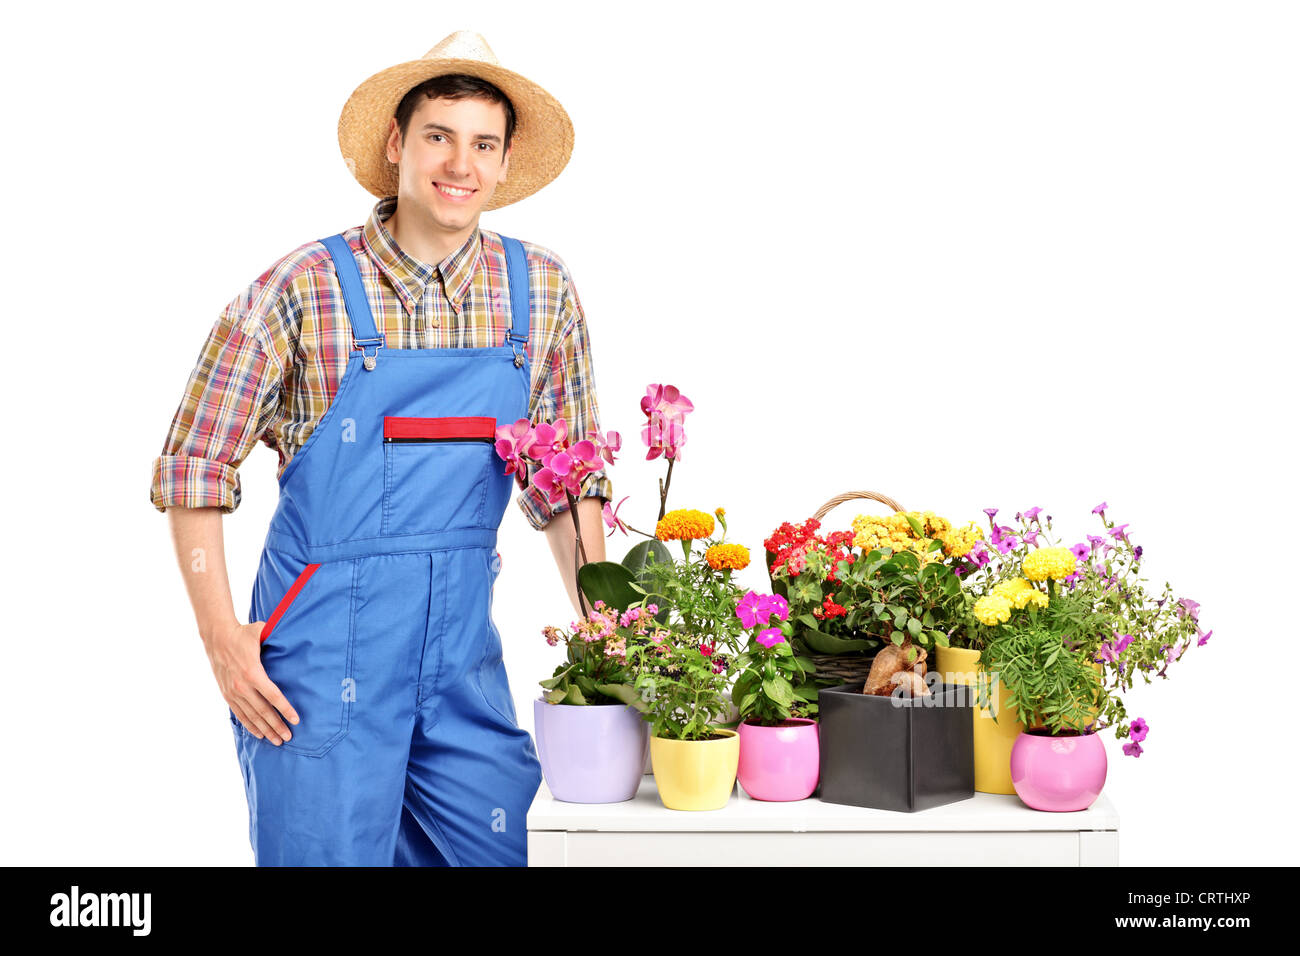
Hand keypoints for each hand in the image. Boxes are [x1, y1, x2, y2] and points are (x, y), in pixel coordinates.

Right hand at [205, 620, 299, 743]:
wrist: (217, 637)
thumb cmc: (243, 634)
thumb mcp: (261, 632)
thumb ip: (277, 637)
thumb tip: (296, 635)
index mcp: (253, 672)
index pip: (273, 696)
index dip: (285, 709)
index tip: (296, 720)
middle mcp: (242, 686)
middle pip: (263, 711)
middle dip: (277, 726)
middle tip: (289, 737)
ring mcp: (233, 692)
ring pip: (252, 716)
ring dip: (265, 729)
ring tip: (277, 740)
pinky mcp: (227, 694)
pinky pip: (240, 714)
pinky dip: (250, 725)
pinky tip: (259, 733)